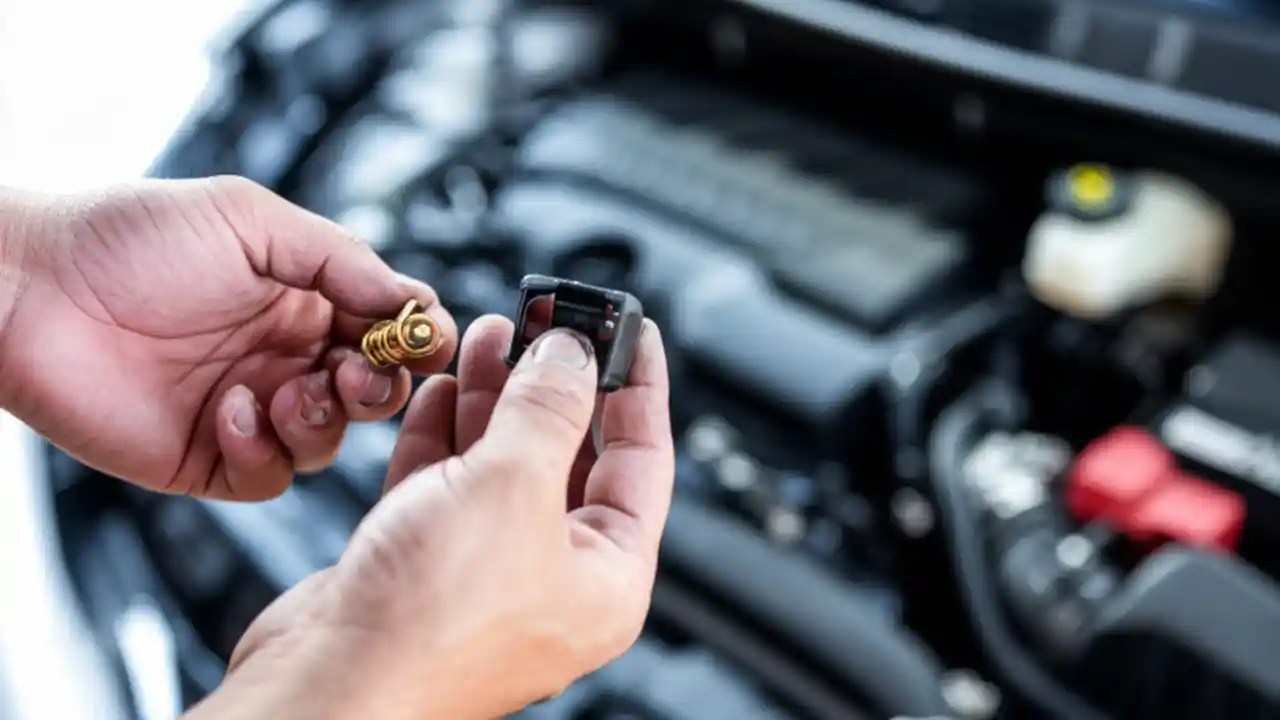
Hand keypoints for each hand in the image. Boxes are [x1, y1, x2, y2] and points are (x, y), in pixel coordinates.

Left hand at [0, 177, 456, 499]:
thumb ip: (340, 259)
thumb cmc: (134, 238)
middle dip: (379, 386)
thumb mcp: (252, 221)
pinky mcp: (208, 457)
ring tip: (286, 391)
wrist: (31, 288)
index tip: (429, 340)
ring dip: (323, 420)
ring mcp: (249, 411)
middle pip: (371, 393)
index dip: (416, 339)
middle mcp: (284, 358)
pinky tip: (229, 409)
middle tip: (356, 374)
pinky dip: (263, 449)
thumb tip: (414, 301)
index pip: (386, 330)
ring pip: (328, 440)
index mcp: (303, 301)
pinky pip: (268, 475)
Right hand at [187, 316, 673, 719]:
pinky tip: (443, 390)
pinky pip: (448, 485)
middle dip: (553, 382)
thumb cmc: (430, 621)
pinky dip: (445, 435)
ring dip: (496, 397)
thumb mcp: (514, 486)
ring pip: (504, 464)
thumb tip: (573, 355)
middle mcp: (553, 577)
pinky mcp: (426, 564)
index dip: (639, 386)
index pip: (643, 460)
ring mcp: (486, 572)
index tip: (631, 330)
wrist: (327, 683)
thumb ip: (549, 409)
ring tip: (492, 335)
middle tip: (547, 324)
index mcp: (607, 577)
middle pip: (570, 455)